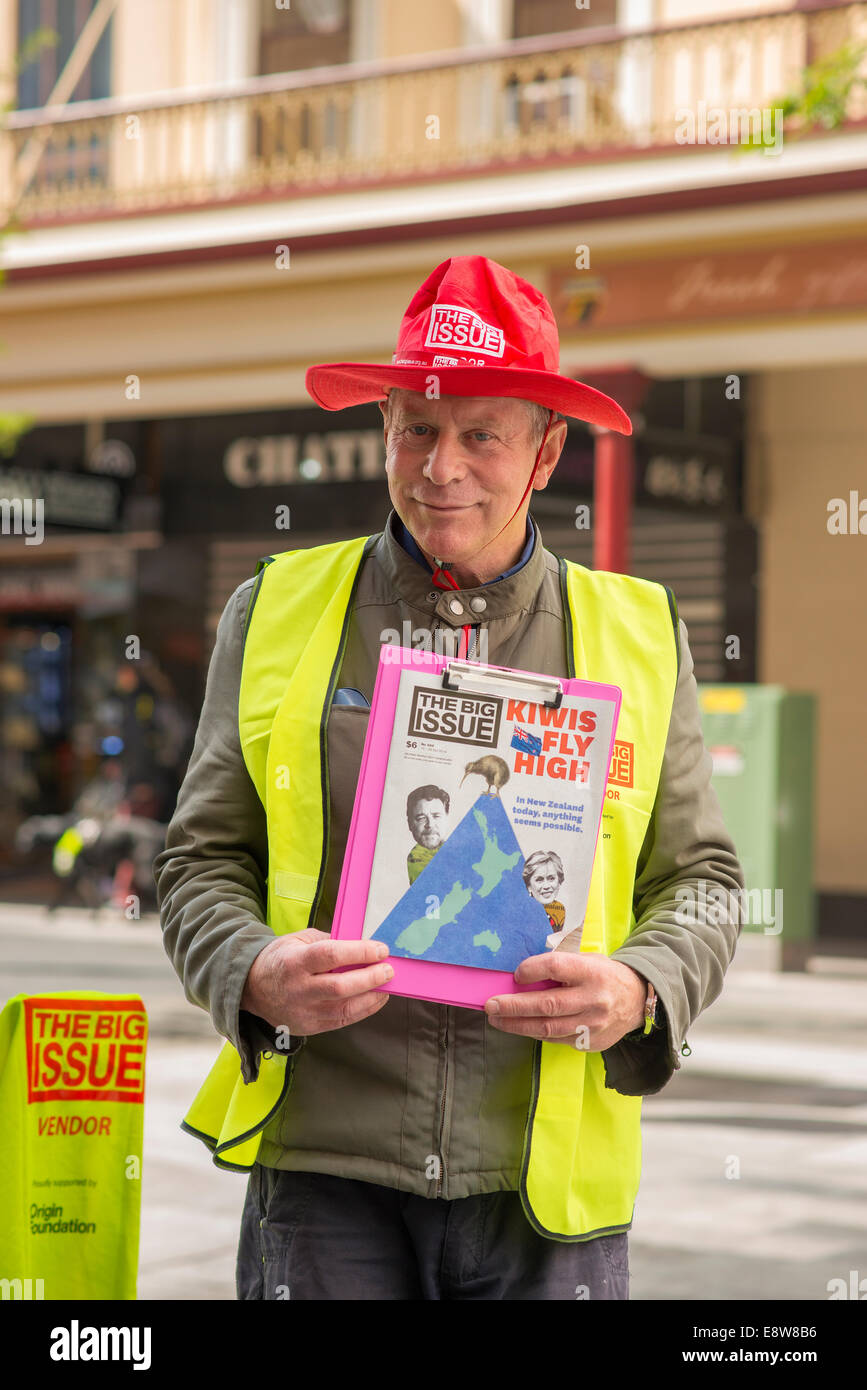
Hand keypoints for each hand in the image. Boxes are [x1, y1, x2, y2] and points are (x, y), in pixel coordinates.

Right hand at [240, 929, 392, 1036]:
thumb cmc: (280, 958)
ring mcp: (304, 1011)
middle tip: (389, 969)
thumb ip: (328, 941)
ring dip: (372, 997)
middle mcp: (299, 989)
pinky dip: (364, 1010)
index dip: (358, 952)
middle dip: (370, 978)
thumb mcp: (298, 939)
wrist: (252, 988)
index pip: (330, 955)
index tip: (380, 949)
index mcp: (295, 961)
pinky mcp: (310, 1027)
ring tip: (387, 985)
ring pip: (345, 1009)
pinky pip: (343, 1021)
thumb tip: (360, 943)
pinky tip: (376, 998)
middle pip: (340, 987)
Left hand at [484, 952, 645, 1050]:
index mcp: (592, 972)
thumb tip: (521, 976)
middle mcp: (594, 999)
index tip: (515, 975)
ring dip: (517, 1025)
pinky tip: (520, 1027)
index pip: (556, 967)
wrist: (637, 1000)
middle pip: (547, 1004)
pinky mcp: (591, 1042)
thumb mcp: (587, 961)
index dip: (532, 970)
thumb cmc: (603, 975)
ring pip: (548, 1028)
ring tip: (497, 1019)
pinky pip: (557, 1039)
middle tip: (491, 1005)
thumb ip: (560, 967)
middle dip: (514, 1006)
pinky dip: (535, 1033)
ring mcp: (593, 1024)